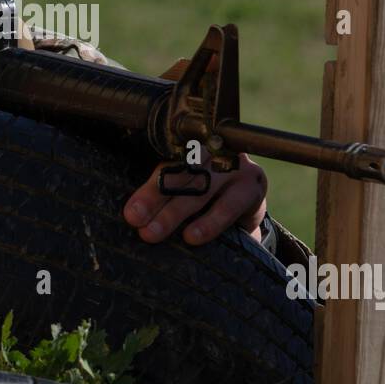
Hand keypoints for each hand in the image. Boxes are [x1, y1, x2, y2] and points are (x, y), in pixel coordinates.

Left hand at [123, 154, 267, 245]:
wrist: (248, 215)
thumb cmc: (209, 200)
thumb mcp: (187, 194)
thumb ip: (164, 196)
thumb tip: (134, 215)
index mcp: (193, 147)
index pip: (167, 163)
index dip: (149, 188)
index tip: (132, 212)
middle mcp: (214, 150)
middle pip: (182, 172)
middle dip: (156, 198)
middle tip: (136, 220)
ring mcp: (235, 165)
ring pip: (201, 188)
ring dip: (175, 212)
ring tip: (154, 232)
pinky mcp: (253, 185)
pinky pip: (229, 205)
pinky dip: (209, 223)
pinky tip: (192, 236)